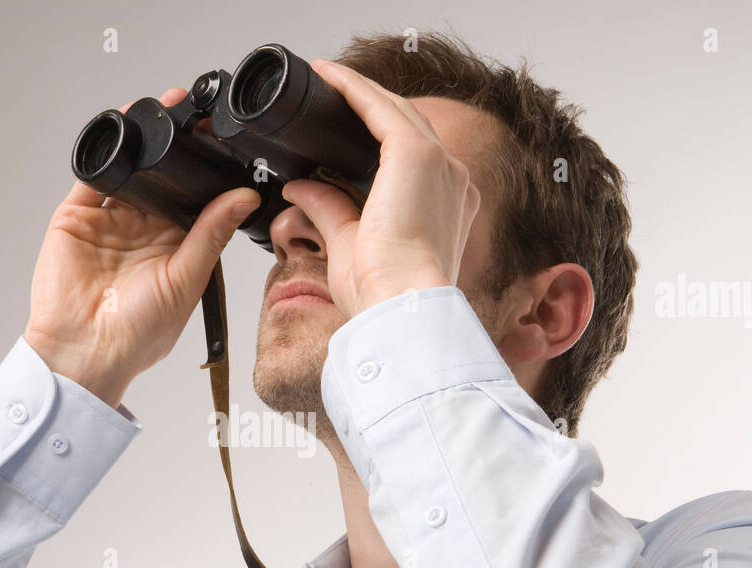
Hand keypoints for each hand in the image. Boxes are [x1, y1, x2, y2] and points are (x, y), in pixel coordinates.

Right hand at [25, 88, 260, 406]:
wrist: (84, 352)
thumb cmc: (138, 335)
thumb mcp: (185, 279)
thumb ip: (211, 233)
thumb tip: (246, 197)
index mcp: (176, 246)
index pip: (197, 197)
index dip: (211, 170)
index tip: (229, 140)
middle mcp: (144, 229)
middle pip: (164, 176)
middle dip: (179, 146)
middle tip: (198, 114)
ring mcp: (109, 221)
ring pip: (131, 169)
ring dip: (145, 140)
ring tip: (164, 109)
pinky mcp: (77, 216)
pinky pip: (94, 175)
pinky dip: (108, 149)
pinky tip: (123, 127)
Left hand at [278, 59, 481, 317]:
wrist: (400, 305)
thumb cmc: (383, 292)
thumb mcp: (346, 243)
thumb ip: (328, 209)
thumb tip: (300, 189)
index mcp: (445, 206)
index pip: (412, 156)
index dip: (378, 134)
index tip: (347, 123)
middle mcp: (452, 181)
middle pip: (408, 125)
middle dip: (370, 104)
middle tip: (333, 91)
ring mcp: (441, 164)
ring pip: (397, 110)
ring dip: (362, 91)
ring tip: (329, 77)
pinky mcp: (417, 154)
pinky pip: (381, 107)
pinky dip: (354, 89)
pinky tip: (330, 77)